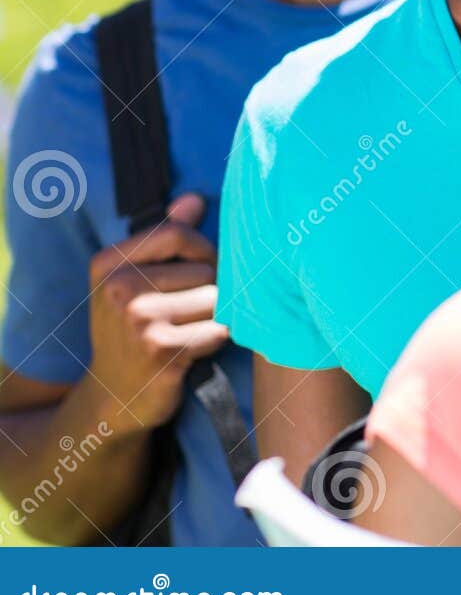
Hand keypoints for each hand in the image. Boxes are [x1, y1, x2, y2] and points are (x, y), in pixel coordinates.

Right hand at [84, 194, 228, 431]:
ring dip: (215, 317)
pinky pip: (218, 330)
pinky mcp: (162, 350)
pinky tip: (192, 352)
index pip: (178, 233)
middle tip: (191, 313)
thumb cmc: (133, 330)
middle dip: (213, 289)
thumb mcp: (135, 281)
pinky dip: (215, 341)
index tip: (201, 270)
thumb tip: (194, 198)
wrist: (114, 396)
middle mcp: (119, 289)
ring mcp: (139, 320)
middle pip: (205, 268)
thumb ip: (165, 237)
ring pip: (217, 299)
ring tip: (189, 332)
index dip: (204, 250)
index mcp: (108, 264)